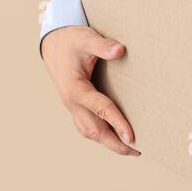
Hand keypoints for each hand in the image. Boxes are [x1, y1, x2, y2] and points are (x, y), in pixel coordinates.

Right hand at [42, 25, 138, 155]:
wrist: (54, 44)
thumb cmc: (71, 41)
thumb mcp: (86, 38)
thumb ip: (102, 45)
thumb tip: (120, 50)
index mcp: (74, 89)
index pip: (100, 109)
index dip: (117, 123)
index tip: (132, 136)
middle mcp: (72, 102)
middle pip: (94, 129)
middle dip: (115, 143)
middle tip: (138, 151)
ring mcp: (72, 107)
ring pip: (89, 131)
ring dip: (109, 143)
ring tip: (132, 150)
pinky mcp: (76, 106)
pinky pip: (88, 126)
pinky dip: (102, 135)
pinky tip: (116, 138)